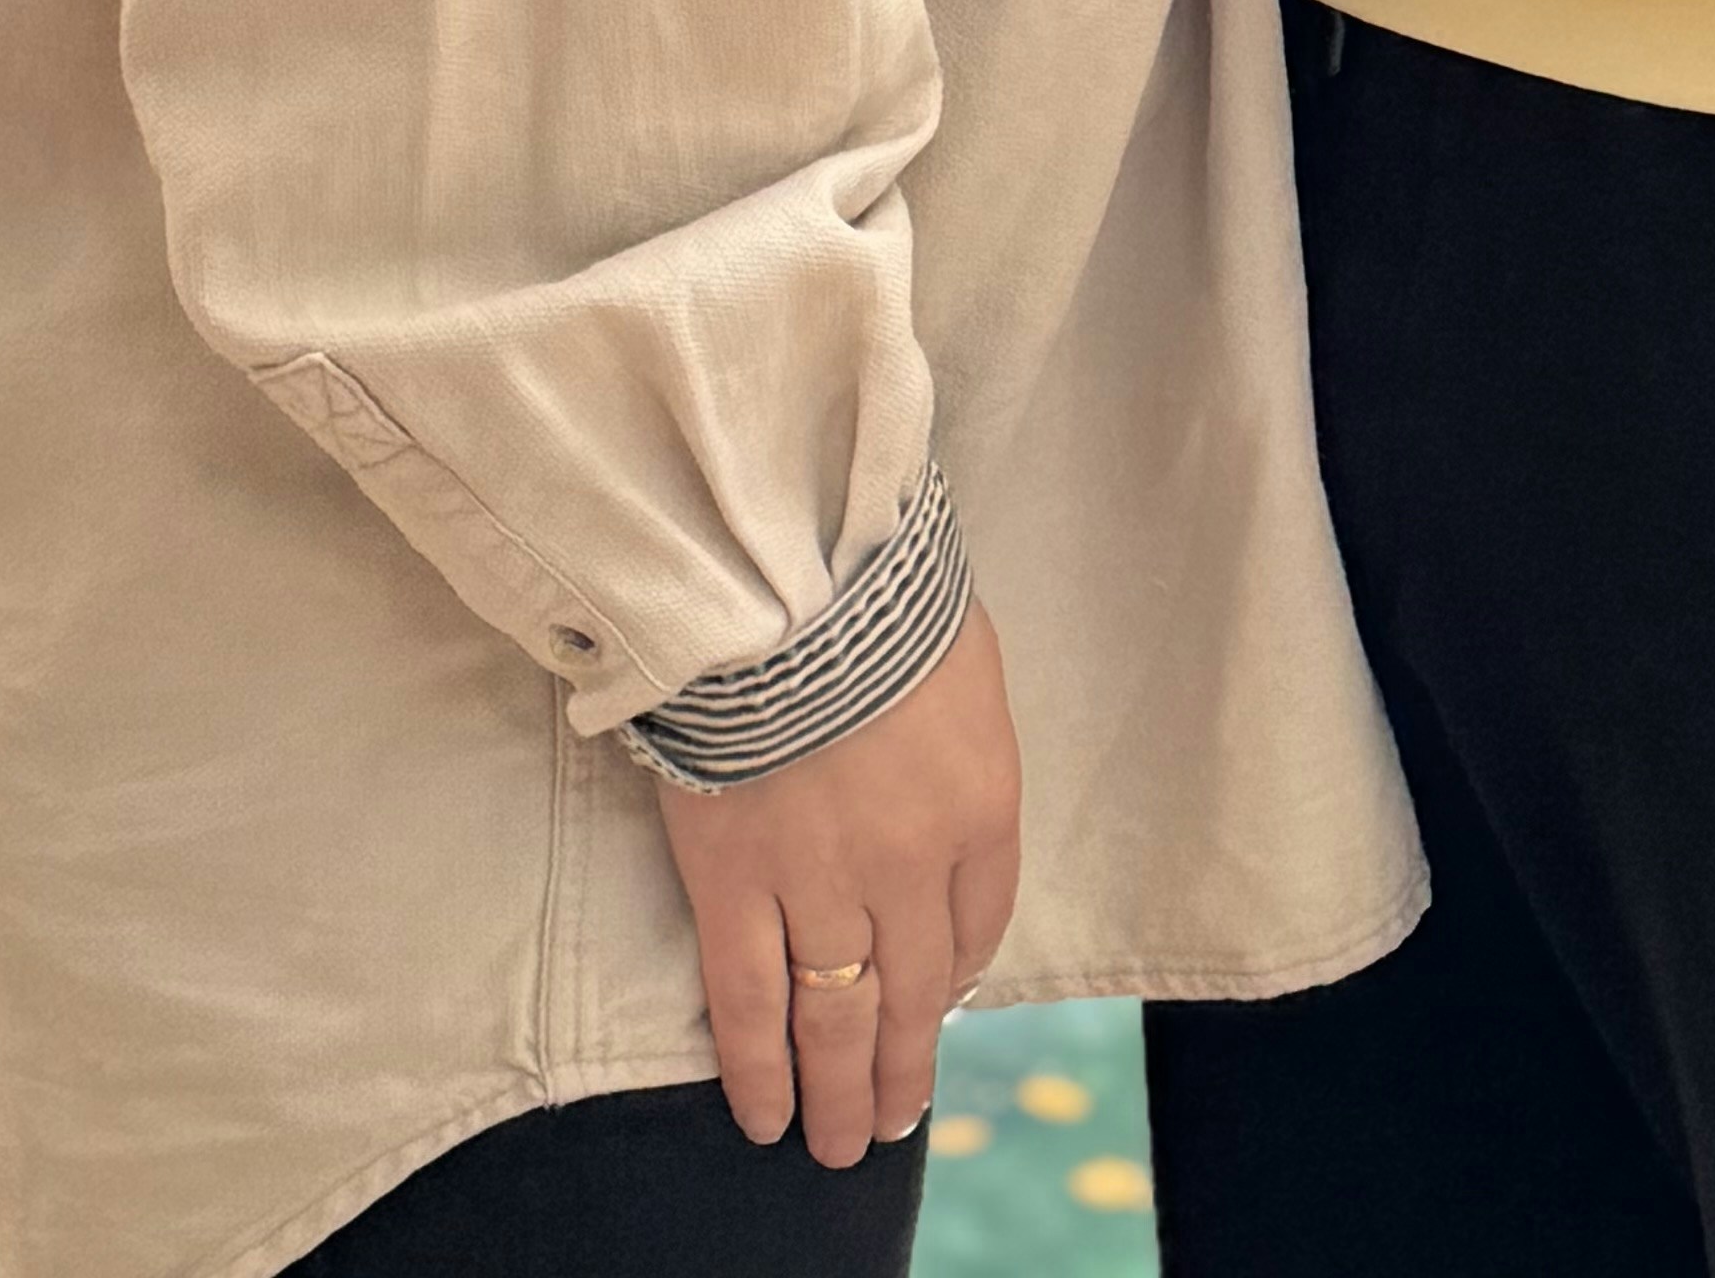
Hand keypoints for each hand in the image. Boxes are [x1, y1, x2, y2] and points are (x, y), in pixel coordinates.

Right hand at [656, 600, 1024, 1169]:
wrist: (785, 567)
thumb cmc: (880, 591)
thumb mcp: (962, 660)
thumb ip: (957, 747)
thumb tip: (939, 808)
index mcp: (980, 806)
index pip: (980, 923)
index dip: (956, 973)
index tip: (938, 998)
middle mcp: (910, 868)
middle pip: (913, 995)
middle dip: (900, 1069)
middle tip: (888, 1125)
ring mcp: (820, 884)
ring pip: (834, 1017)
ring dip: (839, 1091)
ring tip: (836, 1146)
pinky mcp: (734, 883)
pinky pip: (746, 999)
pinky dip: (755, 1067)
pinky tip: (764, 1117)